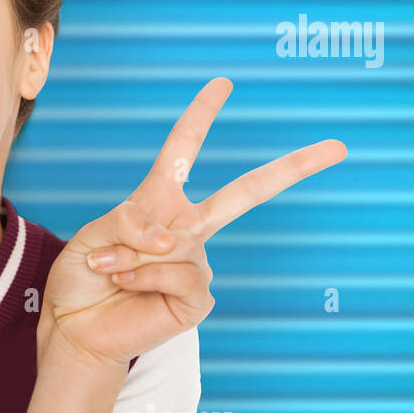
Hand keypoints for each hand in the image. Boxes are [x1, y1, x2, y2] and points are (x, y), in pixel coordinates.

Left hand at [39, 77, 345, 371]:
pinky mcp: (197, 298)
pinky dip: (142, 276)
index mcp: (158, 203)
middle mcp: (185, 229)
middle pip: (245, 193)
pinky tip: (127, 287)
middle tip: (337, 147)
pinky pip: (177, 274)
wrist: (76, 328)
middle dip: (292, 169)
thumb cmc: (81, 281)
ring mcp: (196, 263)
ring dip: (129, 256)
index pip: (183, 152)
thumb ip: (128, 222)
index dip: (200, 116)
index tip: (222, 84)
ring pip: (174, 243)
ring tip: (109, 272)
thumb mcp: (92, 235)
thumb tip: (169, 237)